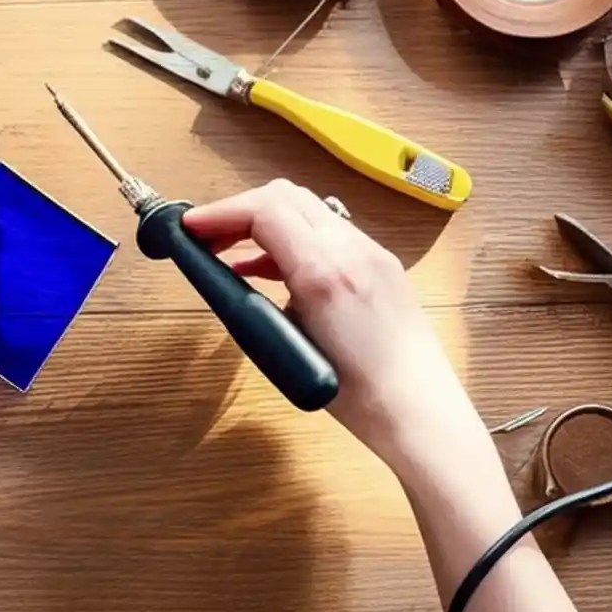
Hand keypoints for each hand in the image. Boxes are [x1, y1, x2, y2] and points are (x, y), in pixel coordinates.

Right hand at [182, 180, 482, 466]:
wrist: (420, 413)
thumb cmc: (358, 395)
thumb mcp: (289, 343)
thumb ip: (258, 299)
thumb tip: (232, 275)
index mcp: (326, 271)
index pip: (266, 210)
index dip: (220, 213)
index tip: (191, 226)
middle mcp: (354, 251)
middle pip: (286, 197)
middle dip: (240, 210)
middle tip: (207, 235)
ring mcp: (372, 255)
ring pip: (307, 211)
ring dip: (265, 222)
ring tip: (230, 254)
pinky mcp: (381, 268)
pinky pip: (328, 233)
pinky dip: (291, 238)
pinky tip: (271, 268)